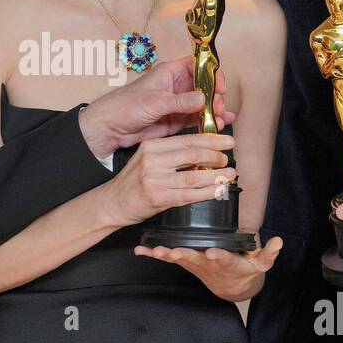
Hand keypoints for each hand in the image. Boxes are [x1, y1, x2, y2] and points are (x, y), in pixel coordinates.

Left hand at [78, 57, 234, 159]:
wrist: (111, 127)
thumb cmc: (126, 106)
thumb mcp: (156, 101)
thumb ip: (181, 101)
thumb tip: (204, 98)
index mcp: (170, 72)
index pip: (198, 66)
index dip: (211, 74)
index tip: (220, 87)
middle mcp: (176, 86)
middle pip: (204, 86)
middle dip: (215, 96)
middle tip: (219, 109)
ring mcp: (177, 104)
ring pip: (203, 104)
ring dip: (215, 111)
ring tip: (221, 120)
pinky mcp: (176, 120)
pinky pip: (196, 119)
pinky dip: (208, 122)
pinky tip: (219, 126)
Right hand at [100, 132, 237, 228]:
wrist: (113, 203)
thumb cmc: (134, 181)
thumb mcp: (148, 158)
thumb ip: (172, 153)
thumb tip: (205, 151)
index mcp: (151, 146)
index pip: (187, 139)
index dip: (212, 140)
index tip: (227, 142)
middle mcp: (153, 160)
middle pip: (193, 154)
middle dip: (216, 156)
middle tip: (228, 159)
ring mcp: (155, 180)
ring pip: (194, 175)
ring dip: (217, 176)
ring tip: (229, 174)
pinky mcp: (158, 198)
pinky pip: (189, 194)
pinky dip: (208, 192)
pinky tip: (218, 190)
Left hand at [134, 236, 283, 302]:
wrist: (231, 287)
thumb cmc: (244, 270)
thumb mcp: (260, 265)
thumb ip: (268, 254)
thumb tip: (278, 242)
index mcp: (225, 261)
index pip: (222, 259)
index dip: (218, 256)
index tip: (213, 253)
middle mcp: (207, 263)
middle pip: (195, 259)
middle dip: (184, 255)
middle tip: (174, 252)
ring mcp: (195, 262)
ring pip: (178, 258)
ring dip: (165, 255)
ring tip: (154, 250)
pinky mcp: (185, 260)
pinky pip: (167, 257)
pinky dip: (154, 254)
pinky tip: (140, 250)